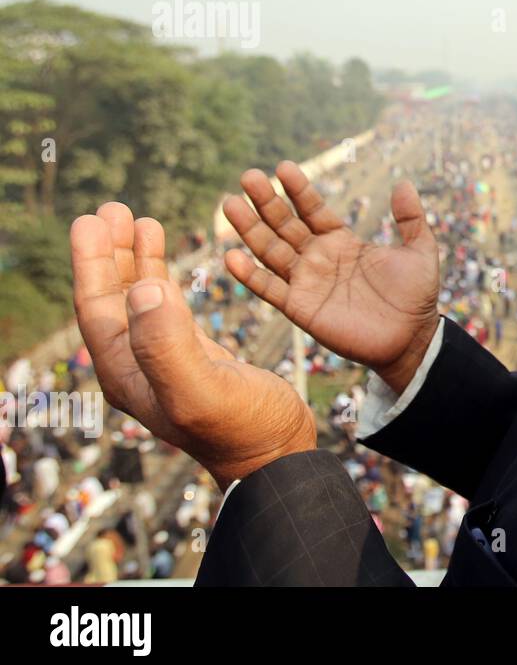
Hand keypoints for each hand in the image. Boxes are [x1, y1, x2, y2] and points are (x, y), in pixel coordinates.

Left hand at [70, 204, 316, 490]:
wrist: (276, 455)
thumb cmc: (242, 429)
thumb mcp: (201, 387)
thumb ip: (167, 343)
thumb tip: (141, 288)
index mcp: (129, 371)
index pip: (97, 307)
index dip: (91, 262)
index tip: (92, 220)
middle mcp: (139, 364)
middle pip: (113, 297)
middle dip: (108, 252)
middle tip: (110, 209)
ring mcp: (165, 359)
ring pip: (139, 298)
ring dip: (135, 258)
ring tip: (137, 219)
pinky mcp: (194, 355)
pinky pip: (167, 306)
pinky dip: (163, 275)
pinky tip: (167, 258)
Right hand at [223, 161, 440, 392]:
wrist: (411, 339)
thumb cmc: (416, 296)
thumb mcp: (420, 251)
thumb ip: (411, 218)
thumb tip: (404, 182)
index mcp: (341, 241)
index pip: (313, 209)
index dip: (299, 190)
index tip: (283, 167)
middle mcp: (318, 258)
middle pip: (285, 224)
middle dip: (267, 201)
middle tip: (248, 176)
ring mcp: (306, 282)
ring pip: (271, 251)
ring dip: (250, 229)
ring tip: (230, 204)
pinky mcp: (300, 309)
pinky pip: (270, 289)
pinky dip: (250, 275)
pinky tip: (231, 256)